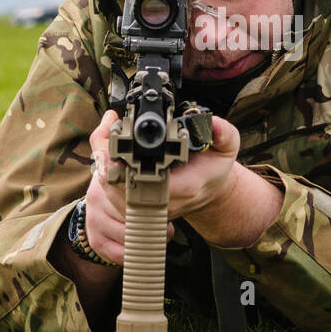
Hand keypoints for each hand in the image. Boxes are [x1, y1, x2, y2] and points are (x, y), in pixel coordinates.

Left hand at [85, 109, 240, 254]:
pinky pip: (114, 199)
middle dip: (108, 165)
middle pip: (122, 190)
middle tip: (104, 139)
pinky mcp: (141, 209)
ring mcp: (151, 209)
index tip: (118, 147)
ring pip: (113, 197)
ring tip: (103, 143)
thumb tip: (212, 122)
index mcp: (185, 187)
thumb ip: (223, 133)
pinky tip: (105, 158)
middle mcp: (165, 202)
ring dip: (104, 170)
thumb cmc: (215, 168)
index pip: (148, 182)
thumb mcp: (227, 147)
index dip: (127, 167)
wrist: (212, 189)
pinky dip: (106, 179)